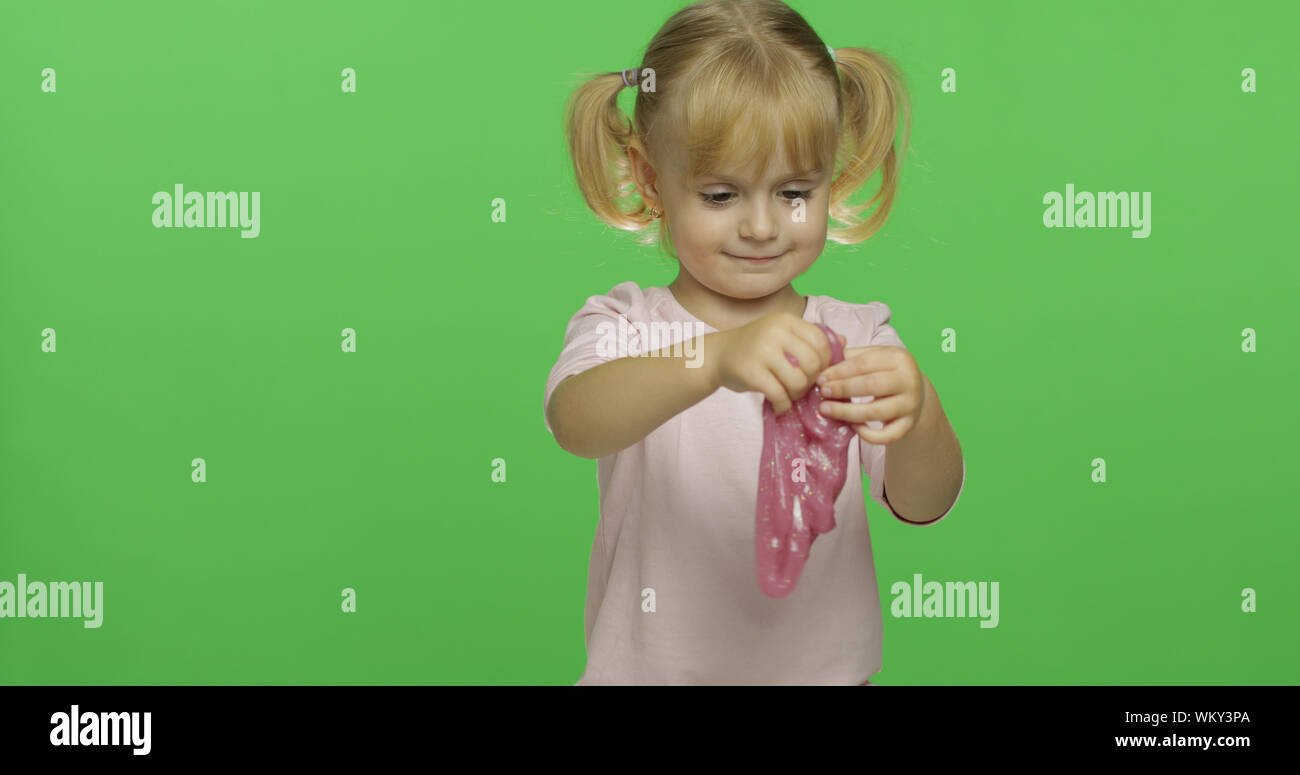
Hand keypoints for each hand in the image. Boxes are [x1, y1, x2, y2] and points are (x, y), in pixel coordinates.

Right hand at [709, 312, 834, 414]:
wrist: (716, 355)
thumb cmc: (754, 347)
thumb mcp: (781, 335)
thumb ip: (810, 338)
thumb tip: (844, 342)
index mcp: (786, 321)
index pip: (821, 341)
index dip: (825, 361)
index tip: (816, 372)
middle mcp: (775, 332)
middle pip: (813, 362)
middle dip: (812, 380)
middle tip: (803, 387)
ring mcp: (762, 351)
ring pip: (798, 380)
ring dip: (798, 394)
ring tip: (790, 395)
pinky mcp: (751, 372)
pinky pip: (779, 394)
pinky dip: (784, 405)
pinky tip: (780, 405)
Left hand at [815, 344, 925, 444]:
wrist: (915, 394)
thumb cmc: (886, 373)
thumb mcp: (874, 357)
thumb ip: (851, 355)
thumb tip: (824, 356)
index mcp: (899, 358)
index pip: (864, 363)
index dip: (840, 371)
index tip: (821, 378)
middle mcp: (909, 380)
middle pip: (871, 385)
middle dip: (842, 389)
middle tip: (823, 392)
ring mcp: (910, 405)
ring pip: (875, 412)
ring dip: (846, 412)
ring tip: (826, 409)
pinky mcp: (908, 425)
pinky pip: (886, 436)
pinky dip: (867, 434)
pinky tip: (852, 427)